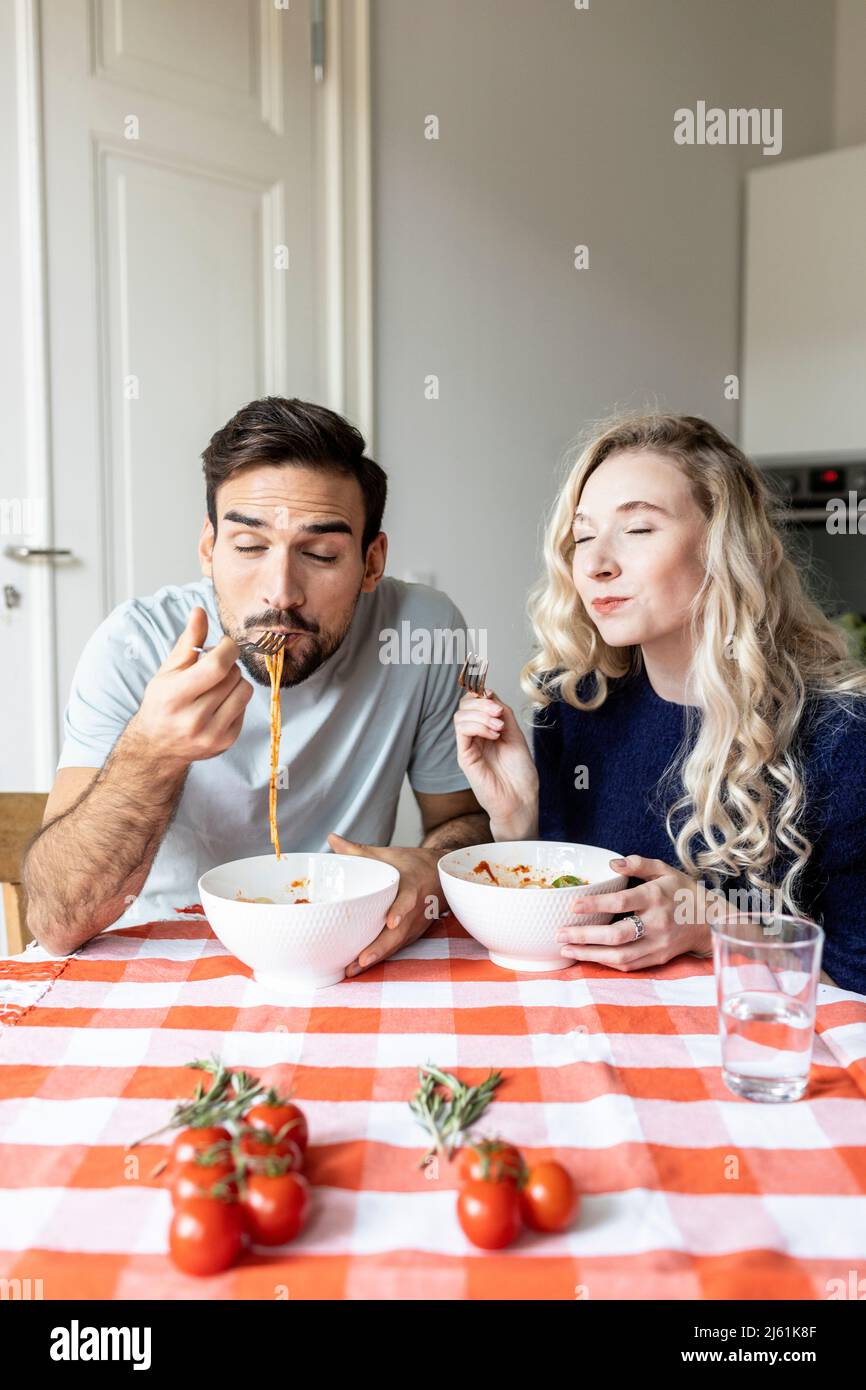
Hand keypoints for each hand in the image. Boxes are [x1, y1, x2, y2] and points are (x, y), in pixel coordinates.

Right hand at [130, 607, 253, 766]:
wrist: (158, 745)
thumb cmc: (162, 702)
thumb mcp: (169, 670)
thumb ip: (188, 641)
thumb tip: (200, 611)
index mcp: (175, 696)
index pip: (217, 666)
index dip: (227, 648)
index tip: (224, 644)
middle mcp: (193, 719)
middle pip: (233, 676)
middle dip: (228, 664)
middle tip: (214, 667)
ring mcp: (212, 734)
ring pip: (244, 690)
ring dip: (235, 681)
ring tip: (217, 685)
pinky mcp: (226, 742)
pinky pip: (246, 707)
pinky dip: (236, 699)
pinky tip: (218, 703)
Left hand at [327, 833, 441, 975]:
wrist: (442, 875)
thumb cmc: (413, 864)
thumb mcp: (388, 854)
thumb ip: (359, 851)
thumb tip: (332, 839)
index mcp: (412, 886)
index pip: (408, 900)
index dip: (401, 911)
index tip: (391, 921)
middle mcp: (416, 911)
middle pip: (399, 933)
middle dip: (380, 949)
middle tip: (360, 961)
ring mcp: (414, 926)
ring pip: (396, 945)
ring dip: (376, 958)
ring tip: (352, 970)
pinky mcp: (411, 935)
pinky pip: (394, 948)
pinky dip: (378, 958)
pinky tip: (358, 968)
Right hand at [453, 693, 538, 839]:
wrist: (521, 800)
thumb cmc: (520, 774)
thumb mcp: (516, 735)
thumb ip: (503, 714)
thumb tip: (489, 693)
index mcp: (487, 730)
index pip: (475, 703)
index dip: (482, 695)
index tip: (496, 699)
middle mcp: (475, 737)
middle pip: (464, 706)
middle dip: (481, 702)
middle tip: (498, 712)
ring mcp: (468, 747)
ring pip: (460, 716)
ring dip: (481, 714)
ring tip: (499, 727)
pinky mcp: (465, 757)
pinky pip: (462, 731)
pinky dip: (477, 726)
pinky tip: (494, 734)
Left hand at [555, 854, 720, 969]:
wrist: (711, 921)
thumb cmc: (683, 892)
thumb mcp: (665, 870)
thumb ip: (639, 864)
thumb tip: (612, 863)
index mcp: (656, 897)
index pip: (621, 903)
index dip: (595, 905)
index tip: (573, 905)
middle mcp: (657, 923)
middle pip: (616, 935)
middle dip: (584, 936)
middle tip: (560, 932)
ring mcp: (658, 944)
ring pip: (620, 956)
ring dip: (589, 954)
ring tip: (566, 949)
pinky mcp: (658, 958)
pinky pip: (628, 965)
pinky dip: (605, 963)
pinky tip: (588, 956)